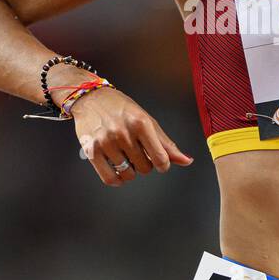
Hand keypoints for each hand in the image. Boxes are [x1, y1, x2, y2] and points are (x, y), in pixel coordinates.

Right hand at [68, 87, 193, 185]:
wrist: (91, 98)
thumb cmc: (121, 108)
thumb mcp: (146, 120)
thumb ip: (166, 143)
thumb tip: (187, 161)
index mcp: (141, 123)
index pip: (161, 158)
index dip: (163, 165)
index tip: (160, 162)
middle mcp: (124, 132)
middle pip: (145, 168)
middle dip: (144, 163)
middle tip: (137, 151)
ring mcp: (106, 142)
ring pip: (128, 174)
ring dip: (130, 170)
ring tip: (125, 156)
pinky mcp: (92, 151)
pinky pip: (110, 178)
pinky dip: (117, 180)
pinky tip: (118, 171)